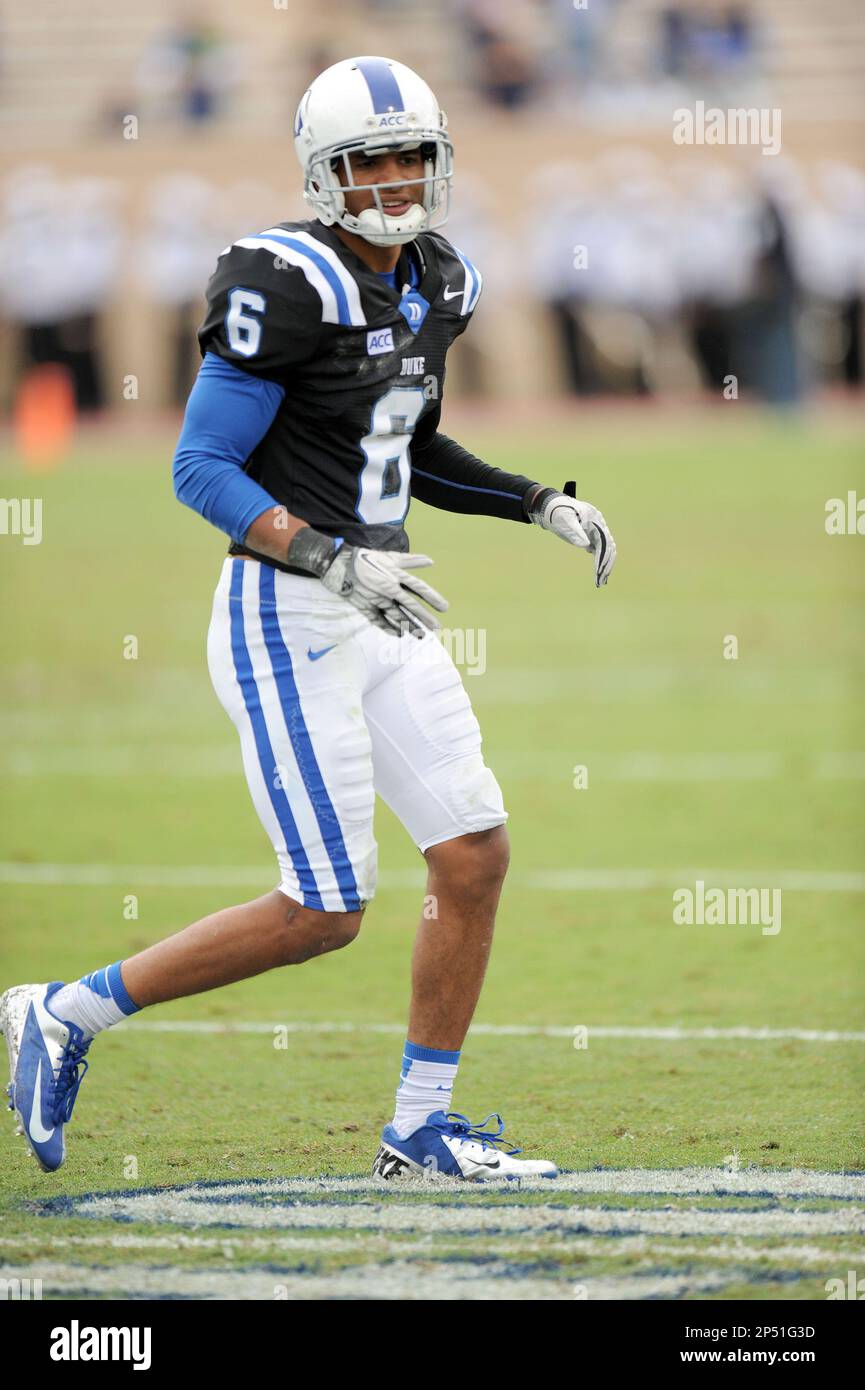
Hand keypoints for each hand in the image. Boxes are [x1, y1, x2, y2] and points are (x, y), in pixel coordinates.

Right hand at [321, 545, 448, 636]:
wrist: (340, 564)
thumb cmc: (367, 559)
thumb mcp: (390, 557)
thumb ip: (411, 560)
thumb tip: (431, 561)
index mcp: (395, 574)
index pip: (418, 587)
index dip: (432, 598)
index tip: (444, 608)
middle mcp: (388, 588)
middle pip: (410, 605)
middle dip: (424, 617)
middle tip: (436, 627)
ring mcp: (376, 599)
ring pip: (396, 616)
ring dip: (409, 626)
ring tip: (420, 635)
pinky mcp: (365, 606)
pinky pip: (379, 620)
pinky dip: (389, 628)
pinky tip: (398, 634)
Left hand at [529, 484, 615, 586]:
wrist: (551, 508)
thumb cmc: (558, 513)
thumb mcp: (565, 521)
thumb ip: (575, 532)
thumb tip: (586, 546)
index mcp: (595, 520)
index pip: (604, 541)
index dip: (602, 557)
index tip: (599, 571)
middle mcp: (599, 525)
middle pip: (609, 547)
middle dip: (606, 565)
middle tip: (600, 581)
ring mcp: (596, 531)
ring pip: (606, 550)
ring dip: (605, 565)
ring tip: (601, 581)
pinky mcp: (591, 536)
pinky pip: (600, 550)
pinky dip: (600, 561)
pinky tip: (598, 573)